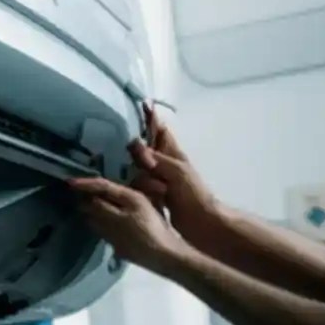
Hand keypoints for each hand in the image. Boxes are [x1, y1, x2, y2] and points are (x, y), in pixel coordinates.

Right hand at [69, 177, 189, 274]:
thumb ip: (103, 209)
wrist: (168, 258)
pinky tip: (93, 222)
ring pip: (107, 205)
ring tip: (77, 206)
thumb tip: (86, 201)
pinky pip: (112, 218)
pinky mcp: (133, 227)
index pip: (102, 185)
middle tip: (69, 194)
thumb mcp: (121, 222)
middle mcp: (131, 201)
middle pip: (104, 193)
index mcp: (130, 196)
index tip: (68, 182)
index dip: (85, 183)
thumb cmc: (146, 238)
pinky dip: (101, 218)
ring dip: (93, 205)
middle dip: (88, 193)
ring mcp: (132, 214)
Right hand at [128, 104, 221, 242]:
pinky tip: (132, 187)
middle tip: (123, 137)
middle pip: (146, 147)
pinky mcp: (153, 194)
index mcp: (172, 154)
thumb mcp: (176, 171)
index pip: (160, 130)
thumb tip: (134, 144)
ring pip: (139, 168)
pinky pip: (138, 185)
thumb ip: (155, 158)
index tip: (144, 102)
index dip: (151, 117)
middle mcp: (163, 163)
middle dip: (137, 144)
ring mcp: (158, 179)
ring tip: (144, 179)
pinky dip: (137, 185)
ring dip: (141, 174)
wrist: (201, 221)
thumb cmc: (193, 193)